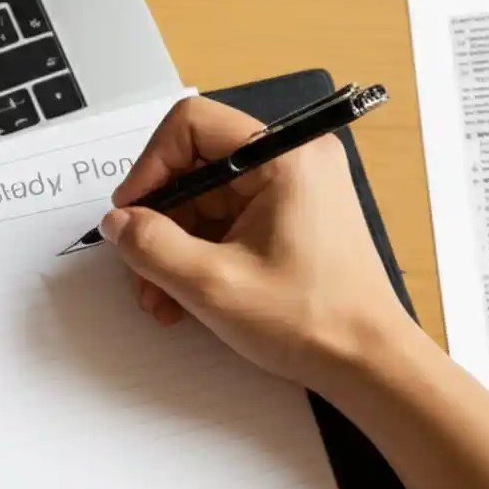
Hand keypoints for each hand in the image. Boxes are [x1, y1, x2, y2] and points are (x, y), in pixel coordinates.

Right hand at [100, 97, 416, 391]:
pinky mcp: (289, 217)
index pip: (192, 125)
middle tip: (139, 267)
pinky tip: (184, 297)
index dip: (150, 167)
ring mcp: (292, 189)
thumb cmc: (313, 321)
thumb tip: (118, 223)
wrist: (370, 363)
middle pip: (195, 166)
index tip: (132, 214)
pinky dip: (199, 254)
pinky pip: (226, 221)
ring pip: (205, 199)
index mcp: (284, 156)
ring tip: (161, 298)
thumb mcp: (212, 284)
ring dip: (174, 246)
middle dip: (159, 221)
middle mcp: (292, 160)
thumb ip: (152, 247)